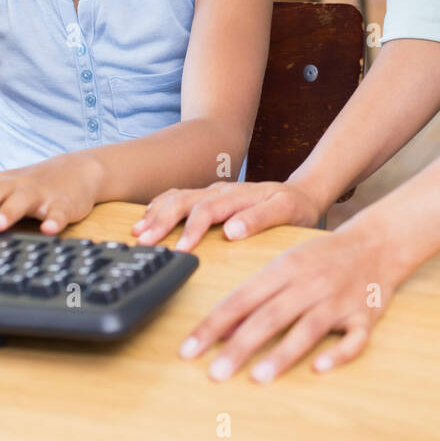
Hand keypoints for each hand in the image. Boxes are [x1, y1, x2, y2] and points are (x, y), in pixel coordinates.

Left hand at [0, 154, 102, 234]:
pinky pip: (59, 212)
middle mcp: (15, 185)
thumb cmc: (31, 186)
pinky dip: (54, 221)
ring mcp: (40, 193)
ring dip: (8, 212)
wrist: (78, 171)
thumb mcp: (4, 191)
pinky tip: (49, 231)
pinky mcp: (63, 204)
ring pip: (22, 199)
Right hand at [131, 179, 321, 250]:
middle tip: (145, 242)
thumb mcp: (288, 211)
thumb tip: (231, 231)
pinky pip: (178, 197)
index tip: (180, 250)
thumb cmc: (296, 206)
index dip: (191, 230)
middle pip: (184, 201)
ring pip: (177, 197)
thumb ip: (261, 219)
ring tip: (139, 232)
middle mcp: (221, 190)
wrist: (301, 194)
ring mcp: (213, 192)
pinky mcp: (209, 197)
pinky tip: (147, 218)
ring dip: (156, 214)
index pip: (208, 210)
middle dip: (162, 221)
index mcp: (238, 194)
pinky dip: (159, 206)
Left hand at [178, 211, 403, 382]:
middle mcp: (309, 284)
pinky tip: (320, 367)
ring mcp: (338, 301)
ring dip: (282, 353)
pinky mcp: (365, 317)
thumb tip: (220, 329)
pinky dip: (338, 353)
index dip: (212, 325)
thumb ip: (254, 296)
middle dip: (240, 345)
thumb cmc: (322, 257)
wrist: (376, 243)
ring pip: (307, 328)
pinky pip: (353, 338)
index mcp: (284, 269)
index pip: (240, 299)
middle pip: (269, 316)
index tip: (188, 350)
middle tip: (214, 373)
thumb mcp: (285, 266)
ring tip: (258, 377)